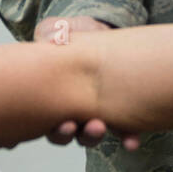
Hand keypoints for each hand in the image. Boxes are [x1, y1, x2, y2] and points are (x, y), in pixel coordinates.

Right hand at [32, 15, 139, 150]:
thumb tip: (49, 39)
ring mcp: (91, 113)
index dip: (47, 128)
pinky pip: (120, 131)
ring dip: (92, 135)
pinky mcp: (115, 112)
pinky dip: (125, 138)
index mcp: (49, 96)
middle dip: (66, 133)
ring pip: (88, 135)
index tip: (60, 123)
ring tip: (98, 127)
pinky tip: (131, 142)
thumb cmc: (75, 35)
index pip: (42, 121)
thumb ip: (51, 33)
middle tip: (72, 126)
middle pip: (63, 134)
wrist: (103, 33)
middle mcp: (68, 111)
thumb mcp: (59, 29)